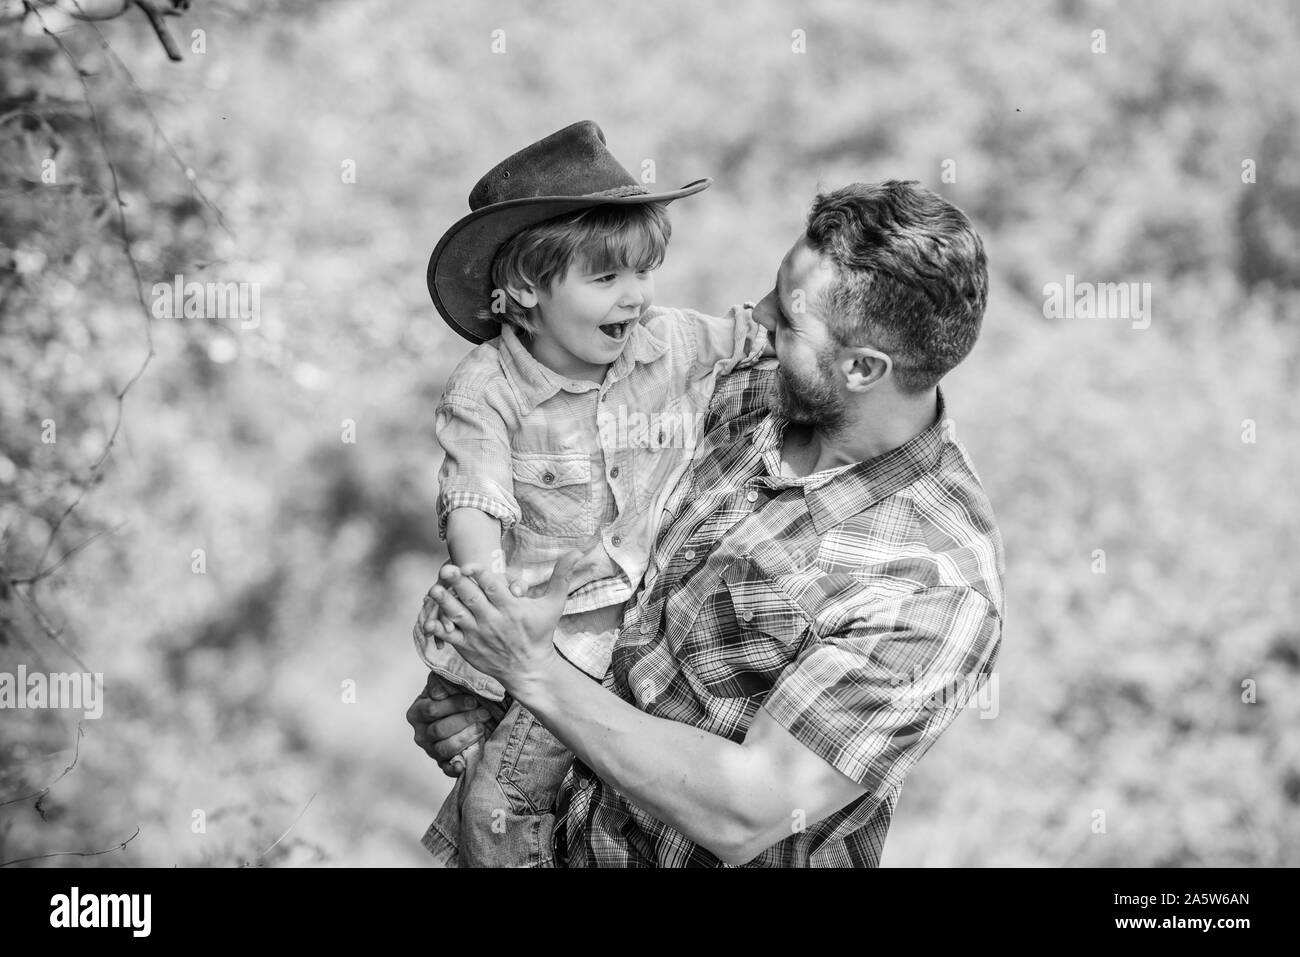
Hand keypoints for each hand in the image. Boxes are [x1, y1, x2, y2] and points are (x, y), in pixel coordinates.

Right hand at [406, 671, 494, 775]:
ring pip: (444, 748)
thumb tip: (439, 694)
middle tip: (484, 713)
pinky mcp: (442, 763)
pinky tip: (462, 765)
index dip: (454, 705)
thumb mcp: (447, 684)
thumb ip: (440, 681)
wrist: (464, 713)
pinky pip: (446, 768)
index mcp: (417, 712)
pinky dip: (453, 768)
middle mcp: (420, 733)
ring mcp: (431, 750)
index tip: (474, 700)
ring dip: (465, 738)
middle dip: (464, 720)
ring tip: (481, 728)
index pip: (432, 710)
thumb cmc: (456, 696)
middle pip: (439, 730)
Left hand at [423, 549, 590, 694]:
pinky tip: (430, 618)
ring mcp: (479, 635)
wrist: (529, 669)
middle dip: (458, 583)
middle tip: (446, 570)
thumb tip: (576, 551)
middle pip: (472, 598)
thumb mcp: (554, 604)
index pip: (492, 587)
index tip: (470, 564)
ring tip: (434, 589)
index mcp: (512, 608)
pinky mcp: (468, 648)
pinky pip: (450, 636)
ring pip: (457, 615)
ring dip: (444, 602)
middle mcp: (494, 621)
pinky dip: (440, 628)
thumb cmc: (540, 633)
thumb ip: (561, 576)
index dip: (479, 574)